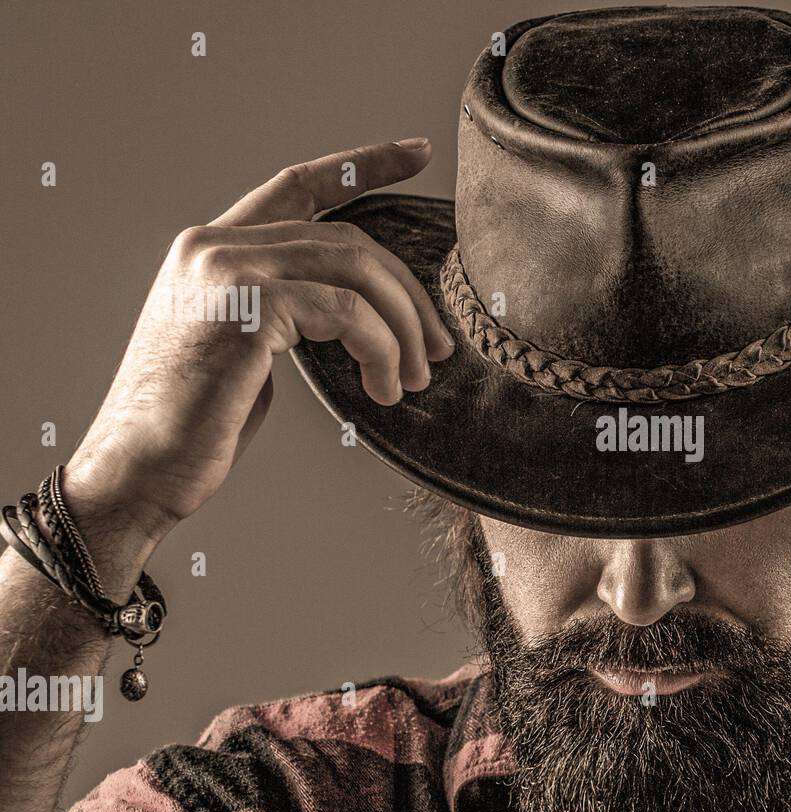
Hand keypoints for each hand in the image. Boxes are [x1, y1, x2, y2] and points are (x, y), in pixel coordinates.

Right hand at [62, 139, 454, 594]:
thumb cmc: (196, 423)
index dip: (363, 164)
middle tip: (438, 349)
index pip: (299, 184)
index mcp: (214, 246)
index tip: (419, 151)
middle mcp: (215, 243)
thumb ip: (291, 309)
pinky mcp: (246, 305)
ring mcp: (226, 268)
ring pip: (356, 270)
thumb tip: (365, 313)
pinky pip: (347, 312)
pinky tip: (382, 389)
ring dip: (403, 328)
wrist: (140, 469)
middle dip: (407, 294)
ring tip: (415, 378)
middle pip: (349, 239)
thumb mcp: (248, 348)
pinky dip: (381, 350)